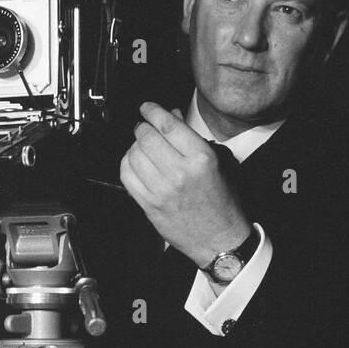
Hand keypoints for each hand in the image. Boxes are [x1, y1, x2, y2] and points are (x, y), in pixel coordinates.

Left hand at [119, 101, 250, 265]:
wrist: (219, 239)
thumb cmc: (221, 203)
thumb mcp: (217, 163)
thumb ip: (192, 137)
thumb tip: (171, 116)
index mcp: (200, 158)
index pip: (168, 125)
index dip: (152, 111)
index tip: (147, 108)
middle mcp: (180, 173)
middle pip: (147, 137)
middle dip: (142, 128)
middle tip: (144, 128)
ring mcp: (161, 190)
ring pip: (134, 155)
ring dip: (134, 146)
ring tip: (142, 147)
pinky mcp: (149, 205)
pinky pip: (126, 177)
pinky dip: (127, 165)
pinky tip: (135, 164)